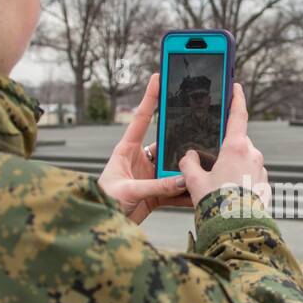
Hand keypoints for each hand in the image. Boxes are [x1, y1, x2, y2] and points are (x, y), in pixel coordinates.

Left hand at [97, 73, 189, 223]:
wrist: (101, 225)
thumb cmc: (102, 201)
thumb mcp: (127, 190)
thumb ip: (155, 185)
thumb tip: (181, 179)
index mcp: (126, 150)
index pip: (141, 118)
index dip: (150, 97)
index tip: (159, 76)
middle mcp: (139, 160)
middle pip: (165, 144)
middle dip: (181, 141)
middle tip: (198, 132)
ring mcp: (148, 176)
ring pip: (173, 168)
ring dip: (185, 170)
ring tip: (201, 168)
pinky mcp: (155, 194)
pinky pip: (174, 190)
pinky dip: (185, 192)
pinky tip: (197, 191)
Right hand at [177, 83, 268, 205]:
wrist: (238, 229)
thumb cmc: (216, 204)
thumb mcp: (194, 182)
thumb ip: (188, 163)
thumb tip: (188, 157)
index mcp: (236, 147)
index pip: (238, 115)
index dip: (236, 98)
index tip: (236, 86)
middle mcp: (253, 154)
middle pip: (237, 142)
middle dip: (224, 148)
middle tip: (209, 162)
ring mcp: (261, 170)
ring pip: (243, 160)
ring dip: (231, 166)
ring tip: (216, 185)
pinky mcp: (264, 184)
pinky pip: (250, 175)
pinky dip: (239, 179)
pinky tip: (228, 194)